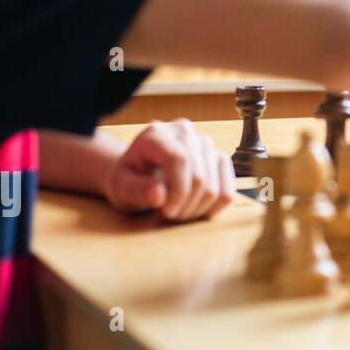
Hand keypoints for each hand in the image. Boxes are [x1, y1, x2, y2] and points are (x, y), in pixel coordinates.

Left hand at [103, 119, 235, 220]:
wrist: (139, 174)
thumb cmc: (128, 180)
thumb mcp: (121, 188)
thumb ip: (136, 191)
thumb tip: (158, 195)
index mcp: (157, 134)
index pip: (179, 160)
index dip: (177, 191)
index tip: (167, 213)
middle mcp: (185, 131)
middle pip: (199, 176)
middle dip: (185, 205)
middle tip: (168, 217)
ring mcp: (205, 143)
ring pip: (214, 185)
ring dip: (197, 209)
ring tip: (178, 213)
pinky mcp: (219, 157)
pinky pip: (228, 189)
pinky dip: (214, 207)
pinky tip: (196, 211)